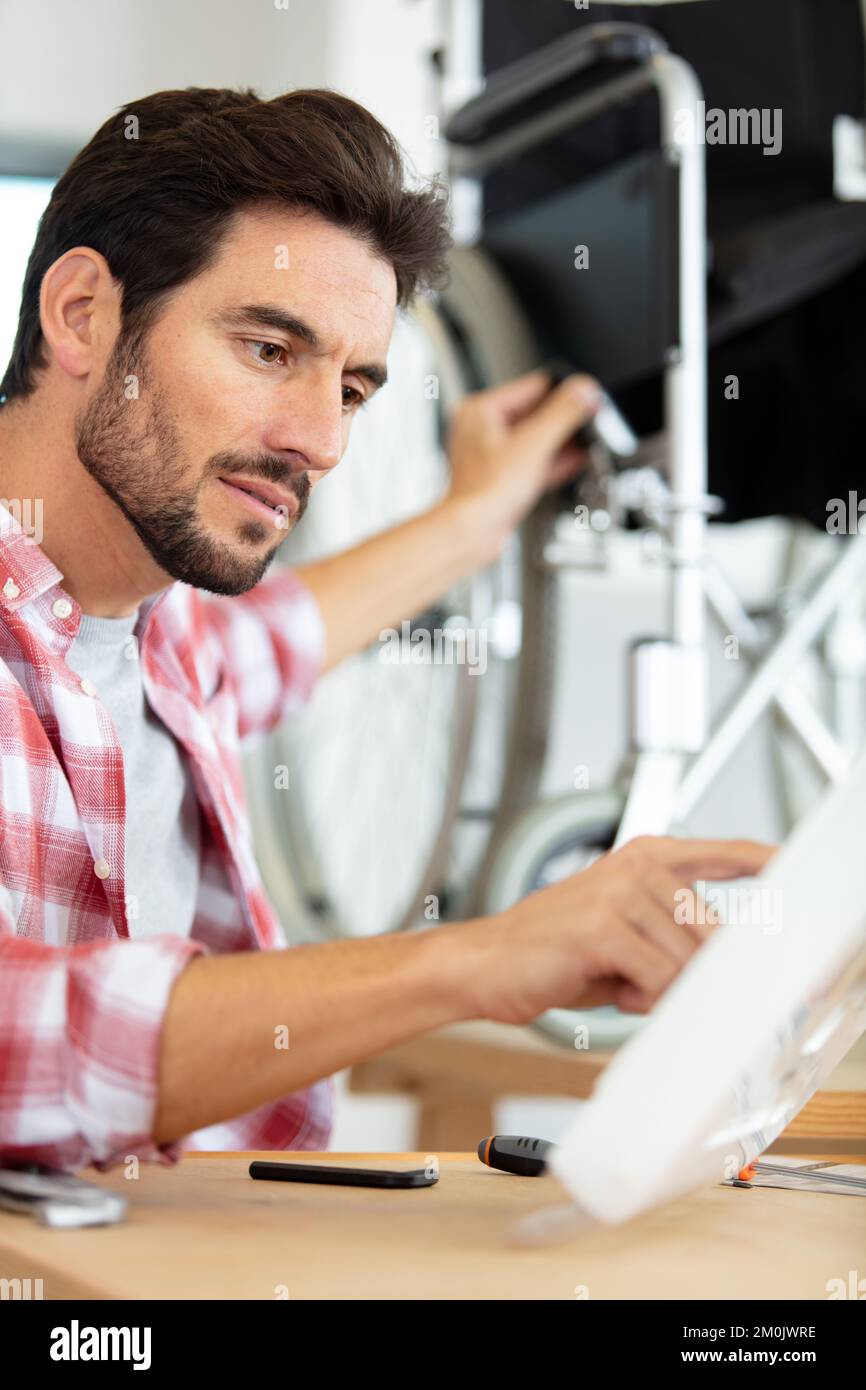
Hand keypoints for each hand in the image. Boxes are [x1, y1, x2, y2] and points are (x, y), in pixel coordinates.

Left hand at [443, 367, 600, 547]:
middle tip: (591, 422)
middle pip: (535, 414)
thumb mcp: (533, 444)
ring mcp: (489, 454)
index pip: (533, 388)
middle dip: (565, 421)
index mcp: (481, 411)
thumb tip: (584, 390)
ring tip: (588, 441)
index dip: (565, 393)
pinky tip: (575, 461)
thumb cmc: (486, 492)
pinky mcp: (499, 476)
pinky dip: (552, 461)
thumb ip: (562, 414)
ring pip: (534, 439)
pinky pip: (530, 460)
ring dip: (561, 442)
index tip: (588, 398)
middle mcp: (481, 429)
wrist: (473, 533)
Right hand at [460, 835, 775, 1026]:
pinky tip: (607, 986)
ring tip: (613, 979)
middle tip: (638, 979)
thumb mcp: (625, 936)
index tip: (793, 864)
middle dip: (685, 972)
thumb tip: (724, 961)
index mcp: (646, 857)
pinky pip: (658, 979)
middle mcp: (638, 865)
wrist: (486, 965)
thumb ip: (674, 935)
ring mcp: (621, 891)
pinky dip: (640, 998)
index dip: (764, 860)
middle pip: (709, 933)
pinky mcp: (605, 926)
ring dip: (657, 988)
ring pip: (685, 962)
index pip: (723, 854)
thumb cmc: (554, 953)